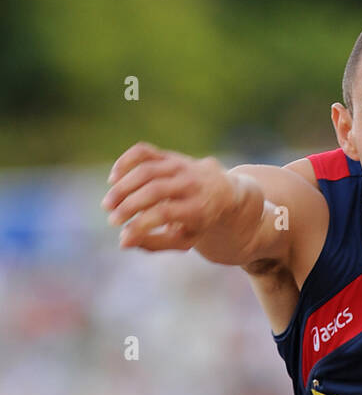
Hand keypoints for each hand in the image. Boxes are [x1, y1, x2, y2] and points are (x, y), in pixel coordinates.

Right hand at [102, 142, 237, 250]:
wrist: (221, 192)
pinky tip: (113, 180)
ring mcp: (179, 165)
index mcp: (198, 208)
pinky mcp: (168, 155)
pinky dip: (124, 162)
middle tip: (111, 220)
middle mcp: (190, 184)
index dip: (141, 225)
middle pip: (153, 190)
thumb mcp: (184, 240)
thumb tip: (123, 242)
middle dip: (128, 206)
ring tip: (107, 205)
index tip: (123, 236)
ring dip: (122, 187)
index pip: (164, 213)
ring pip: (145, 170)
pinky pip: (142, 152)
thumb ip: (155, 243)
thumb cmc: (197, 222)